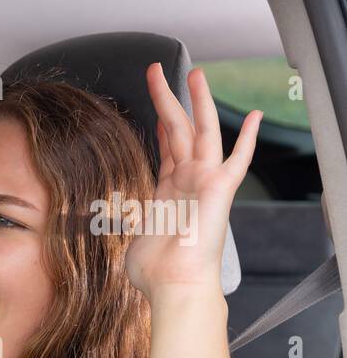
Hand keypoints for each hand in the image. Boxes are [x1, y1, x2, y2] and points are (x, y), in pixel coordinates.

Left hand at [126, 63, 260, 304]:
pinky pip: (238, 159)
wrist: (173, 286)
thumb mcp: (128, 237)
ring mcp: (204, 183)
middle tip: (158, 71)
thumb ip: (121, 222)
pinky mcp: (219, 189)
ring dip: (198, 102)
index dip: (163, 124)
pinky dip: (248, 138)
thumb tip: (103, 222)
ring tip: (193, 74)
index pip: (167, 148)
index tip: (160, 104)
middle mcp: (187, 182)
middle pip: (179, 130)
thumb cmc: (154, 272)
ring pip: (202, 131)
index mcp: (166, 191)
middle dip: (168, 99)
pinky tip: (255, 117)